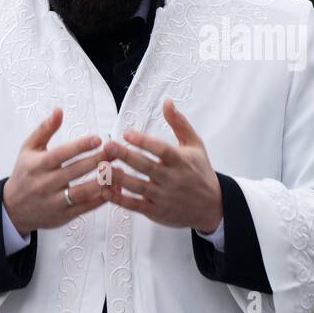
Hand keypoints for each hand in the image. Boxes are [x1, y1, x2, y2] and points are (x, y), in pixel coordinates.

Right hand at [2, 107, 107, 232]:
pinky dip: (101, 198)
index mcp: (37, 165)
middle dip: (98, 160)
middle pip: (75, 171)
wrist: (13, 208)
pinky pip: (85, 207)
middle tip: (115, 151)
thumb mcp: (28, 149)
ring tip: (118, 169)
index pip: (61, 154)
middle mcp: (45, 183)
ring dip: (102, 181)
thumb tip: (59, 110)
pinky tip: (113, 187)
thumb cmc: (24, 174)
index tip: (98, 139)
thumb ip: (45, 129)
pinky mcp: (63, 215)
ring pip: (82, 192)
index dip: (80, 146)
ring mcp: (54, 201)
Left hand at [101, 98, 222, 231]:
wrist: (212, 206)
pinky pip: (134, 205)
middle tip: (108, 146)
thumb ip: (179, 123)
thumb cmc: (200, 172)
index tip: (127, 133)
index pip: (161, 150)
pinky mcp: (155, 211)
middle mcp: (172, 179)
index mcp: (181, 161)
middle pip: (146, 167)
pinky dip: (119, 199)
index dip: (144, 141)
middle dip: (126, 156)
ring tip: (101, 168)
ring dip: (118, 178)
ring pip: (137, 187)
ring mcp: (163, 196)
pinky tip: (104, 190)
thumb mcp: (195, 145)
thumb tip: (167, 101)